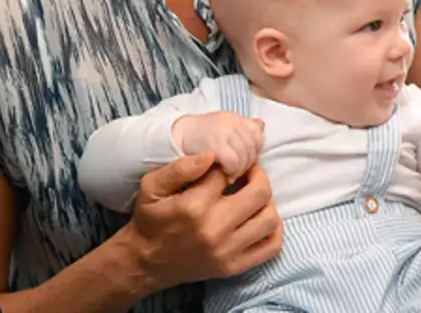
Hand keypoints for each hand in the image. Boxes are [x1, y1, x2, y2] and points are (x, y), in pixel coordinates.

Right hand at [121, 152, 282, 293]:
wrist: (147, 261)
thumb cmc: (150, 220)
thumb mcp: (151, 186)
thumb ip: (180, 167)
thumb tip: (212, 153)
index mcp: (194, 205)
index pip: (226, 173)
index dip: (226, 163)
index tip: (223, 163)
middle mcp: (215, 228)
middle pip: (258, 192)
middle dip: (257, 175)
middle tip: (248, 171)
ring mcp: (228, 250)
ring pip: (269, 219)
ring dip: (267, 201)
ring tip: (253, 194)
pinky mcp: (234, 266)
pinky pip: (271, 248)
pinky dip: (274, 230)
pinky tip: (261, 218)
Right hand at [172, 112, 263, 181]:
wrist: (174, 137)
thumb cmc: (199, 137)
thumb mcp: (222, 127)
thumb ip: (242, 128)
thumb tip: (261, 125)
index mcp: (234, 117)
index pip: (257, 134)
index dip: (254, 151)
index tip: (243, 161)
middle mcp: (231, 121)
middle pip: (252, 147)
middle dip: (247, 163)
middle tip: (236, 172)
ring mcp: (223, 132)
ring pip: (245, 156)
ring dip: (239, 170)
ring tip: (229, 174)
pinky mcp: (214, 144)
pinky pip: (233, 162)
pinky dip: (231, 171)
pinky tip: (223, 174)